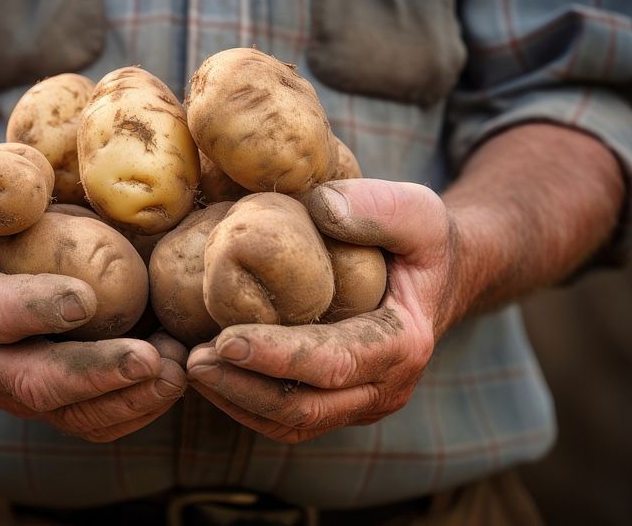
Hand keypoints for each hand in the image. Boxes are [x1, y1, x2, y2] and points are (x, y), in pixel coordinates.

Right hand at [0, 197, 186, 442]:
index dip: (36, 309)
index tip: (86, 300)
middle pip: (36, 383)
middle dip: (96, 375)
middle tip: (149, 360)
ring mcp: (19, 390)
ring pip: (73, 415)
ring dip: (130, 398)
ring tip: (176, 369)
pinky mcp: (56, 406)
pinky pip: (97, 423)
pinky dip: (140, 406)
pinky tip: (176, 376)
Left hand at [186, 179, 459, 442]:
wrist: (441, 276)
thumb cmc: (424, 240)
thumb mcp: (418, 210)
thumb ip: (377, 207)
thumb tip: (318, 209)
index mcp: (404, 344)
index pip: (334, 362)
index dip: (278, 356)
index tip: (225, 339)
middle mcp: (384, 386)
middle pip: (306, 408)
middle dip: (243, 387)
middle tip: (191, 359)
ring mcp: (361, 401)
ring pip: (292, 423)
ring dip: (237, 400)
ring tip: (190, 366)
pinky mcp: (339, 402)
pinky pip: (289, 418)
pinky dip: (246, 402)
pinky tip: (212, 372)